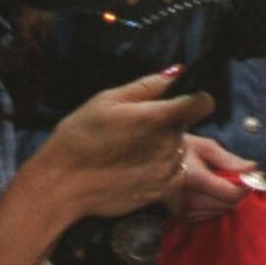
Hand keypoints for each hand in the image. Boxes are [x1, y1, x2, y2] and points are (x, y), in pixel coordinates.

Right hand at [34, 69, 215, 220]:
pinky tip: (134, 167)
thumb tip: (177, 72)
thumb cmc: (80, 136)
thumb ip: (148, 86)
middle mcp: (169, 144)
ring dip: (164, 147)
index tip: (180, 103)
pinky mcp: (161, 192)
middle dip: (168, 124)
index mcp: (158, 117)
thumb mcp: (107, 100)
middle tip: (136, 130)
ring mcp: (167, 170)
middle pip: (184, 127)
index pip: (203, 104)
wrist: (62, 184)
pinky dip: (161, 169)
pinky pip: (174, 174)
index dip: (195, 100)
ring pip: (179, 150)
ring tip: (131, 151)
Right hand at [167, 134, 255, 222]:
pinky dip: (216, 206)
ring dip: (228, 199)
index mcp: (192, 178)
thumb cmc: (180, 147)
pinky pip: (208, 216)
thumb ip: (230, 160)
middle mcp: (186, 198)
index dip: (246, 187)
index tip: (254, 176)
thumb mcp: (205, 146)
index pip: (230, 194)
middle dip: (239, 192)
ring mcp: (181, 209)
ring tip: (224, 181)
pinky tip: (212, 192)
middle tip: (242, 177)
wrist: (150, 158)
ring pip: (219, 211)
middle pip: (227, 205)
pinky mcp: (179, 215)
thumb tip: (254, 169)